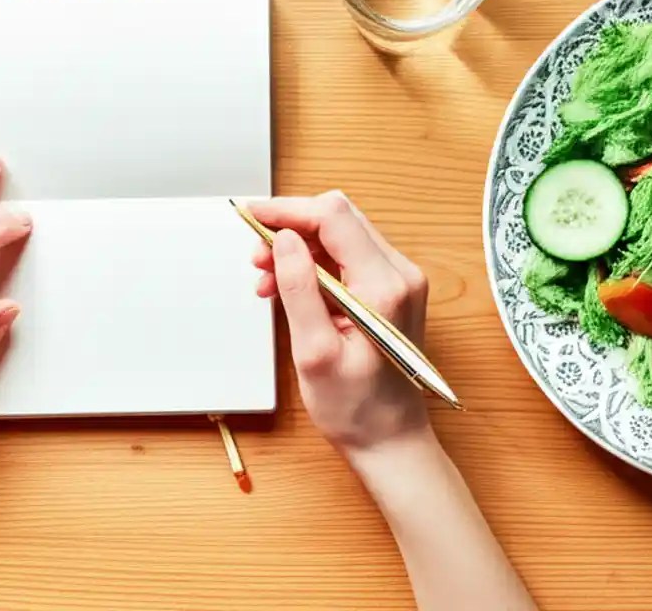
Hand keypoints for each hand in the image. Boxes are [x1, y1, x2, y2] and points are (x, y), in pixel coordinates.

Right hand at [249, 191, 431, 455]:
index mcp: (384, 287)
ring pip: (340, 235)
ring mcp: (398, 281)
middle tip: (256, 256)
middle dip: (290, 228)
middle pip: (338, 218)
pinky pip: (347, 257)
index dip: (287, 211)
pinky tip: (287, 286)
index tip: (252, 217)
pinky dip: (313, 264)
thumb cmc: (357, 408)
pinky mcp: (390, 290)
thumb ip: (299, 290)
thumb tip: (285, 241)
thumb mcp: (315, 353)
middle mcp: (400, 275)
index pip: (333, 218)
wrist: (390, 439)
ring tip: (266, 278)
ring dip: (298, 247)